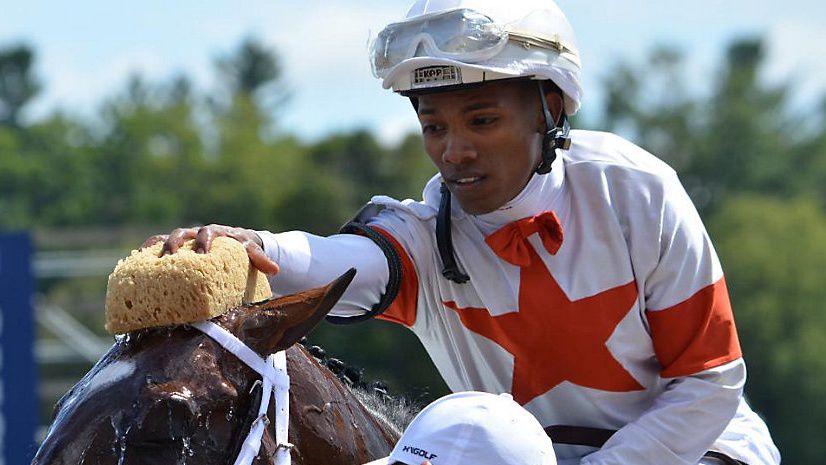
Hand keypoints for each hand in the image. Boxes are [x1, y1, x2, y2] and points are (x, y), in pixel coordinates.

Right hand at [141, 224, 279, 274]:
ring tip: (148, 260)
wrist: (234, 243)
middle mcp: (197, 234)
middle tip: (170, 256)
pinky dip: (147, 251)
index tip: (203, 253)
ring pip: (166, 238)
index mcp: (216, 234)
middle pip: (182, 234)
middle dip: (175, 243)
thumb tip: (275, 271)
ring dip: (157, 247)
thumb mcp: (251, 253)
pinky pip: (157, 246)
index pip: (209, 233)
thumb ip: (261, 259)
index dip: (205, 241)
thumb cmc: (242, 249)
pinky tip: (136, 262)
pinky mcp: (175, 248)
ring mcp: (184, 241)